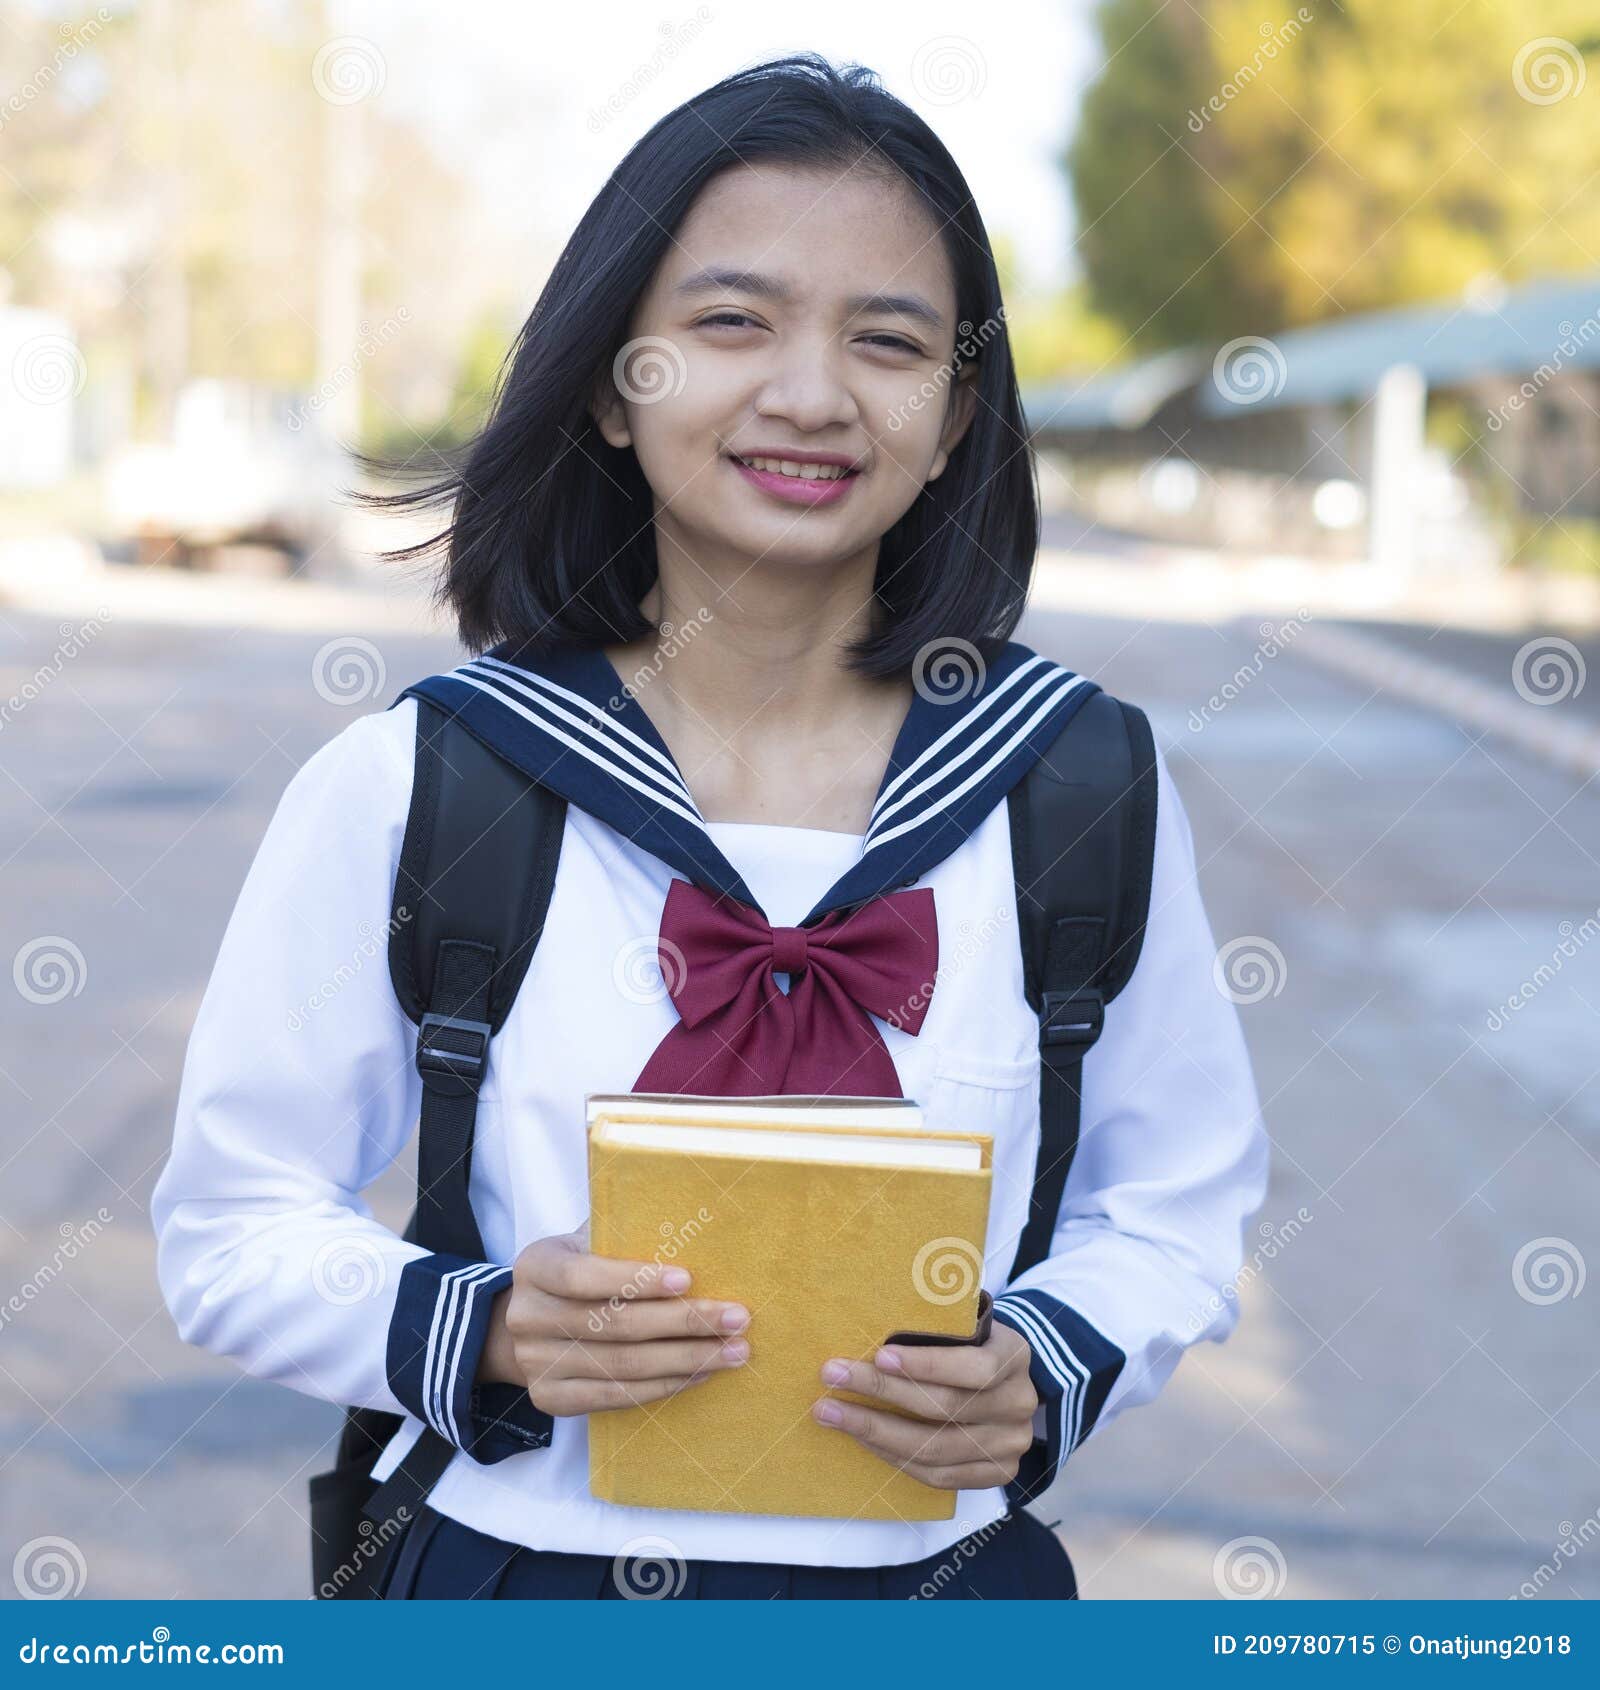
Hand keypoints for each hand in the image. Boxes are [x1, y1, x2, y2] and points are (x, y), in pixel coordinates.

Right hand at [477, 1225, 750, 1414]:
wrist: (528, 1321)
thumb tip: (693, 1222)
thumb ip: (622, 1234)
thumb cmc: (577, 1269)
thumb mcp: (585, 1241)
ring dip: (687, 1359)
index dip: (636, 1279)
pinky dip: (664, 1386)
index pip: (583, 1276)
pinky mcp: (550, 1398)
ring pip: (622, 1366)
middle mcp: (528, 1317)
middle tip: (737, 1318)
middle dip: (684, 1322)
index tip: (688, 1279)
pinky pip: (616, 1396)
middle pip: (615, 1325)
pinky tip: (701, 1372)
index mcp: (536, 1266)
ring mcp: (536, 1363)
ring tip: (733, 1351)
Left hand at [810, 1322, 1037, 1490]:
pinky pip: (936, 1476)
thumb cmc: (970, 1343)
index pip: (975, 1368)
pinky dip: (893, 1457)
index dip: (927, 1365)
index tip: (879, 1355)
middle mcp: (1018, 1403)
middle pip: (946, 1409)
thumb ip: (935, 1325)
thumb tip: (869, 1320)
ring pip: (935, 1449)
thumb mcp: (965, 1323)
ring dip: (874, 1431)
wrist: (1005, 1379)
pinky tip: (861, 1437)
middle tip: (833, 1375)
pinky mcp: (996, 1473)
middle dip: (883, 1392)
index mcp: (1014, 1356)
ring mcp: (1010, 1444)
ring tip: (830, 1412)